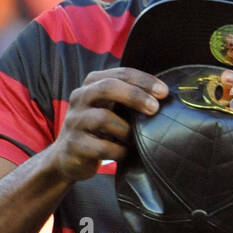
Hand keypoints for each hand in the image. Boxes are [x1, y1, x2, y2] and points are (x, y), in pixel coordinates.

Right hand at [50, 68, 168, 183]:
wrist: (67, 158)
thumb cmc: (98, 130)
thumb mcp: (109, 108)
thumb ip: (127, 98)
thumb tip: (165, 97)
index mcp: (91, 84)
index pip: (120, 74)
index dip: (144, 81)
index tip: (164, 92)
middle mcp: (80, 98)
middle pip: (107, 87)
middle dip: (134, 96)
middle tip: (155, 108)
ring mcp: (74, 121)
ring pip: (103, 118)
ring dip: (127, 130)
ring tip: (136, 139)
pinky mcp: (73, 145)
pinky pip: (101, 147)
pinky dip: (119, 151)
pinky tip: (125, 153)